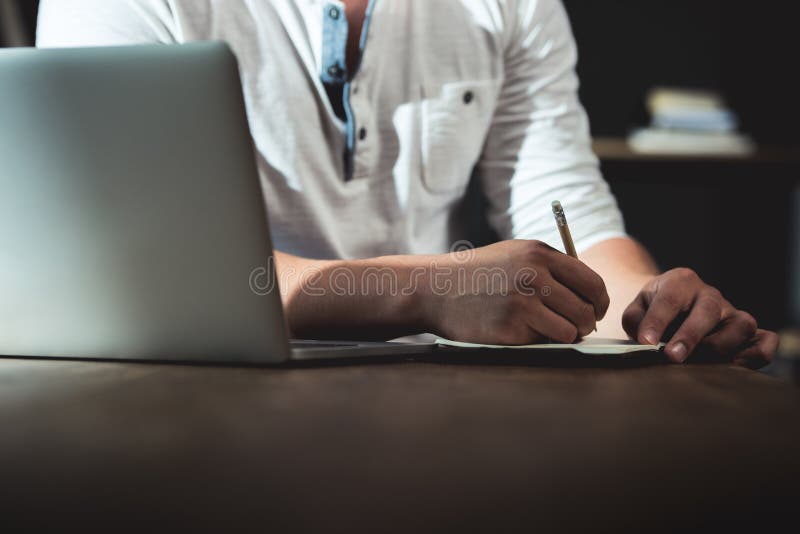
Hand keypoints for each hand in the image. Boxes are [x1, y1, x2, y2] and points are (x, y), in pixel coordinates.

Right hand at [426, 240, 609, 344]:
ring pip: (571, 331)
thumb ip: (550, 267)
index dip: (600, 301)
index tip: (596, 311)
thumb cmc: (478, 273)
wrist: (437, 289)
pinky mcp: (510, 328)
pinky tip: (520, 332)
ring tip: (547, 330)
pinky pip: (545, 342)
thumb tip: (590, 294)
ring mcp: (522, 303)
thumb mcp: (515, 254)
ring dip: (564, 335)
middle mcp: (534, 276)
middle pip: (586, 310)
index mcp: (539, 254)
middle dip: (585, 323)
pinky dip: (539, 341)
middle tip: (574, 328)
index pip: (592, 282)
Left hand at [622, 268, 778, 365]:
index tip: (646, 342)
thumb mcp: (637, 309)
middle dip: (690, 336)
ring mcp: (731, 312)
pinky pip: (765, 339)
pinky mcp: (747, 332)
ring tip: (700, 364)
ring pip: (742, 325)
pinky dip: (757, 353)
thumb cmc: (652, 310)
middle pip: (708, 311)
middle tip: (672, 356)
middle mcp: (710, 295)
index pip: (670, 299)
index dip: (657, 321)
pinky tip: (735, 366)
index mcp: (680, 282)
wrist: (671, 306)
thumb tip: (645, 340)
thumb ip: (636, 321)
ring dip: (721, 347)